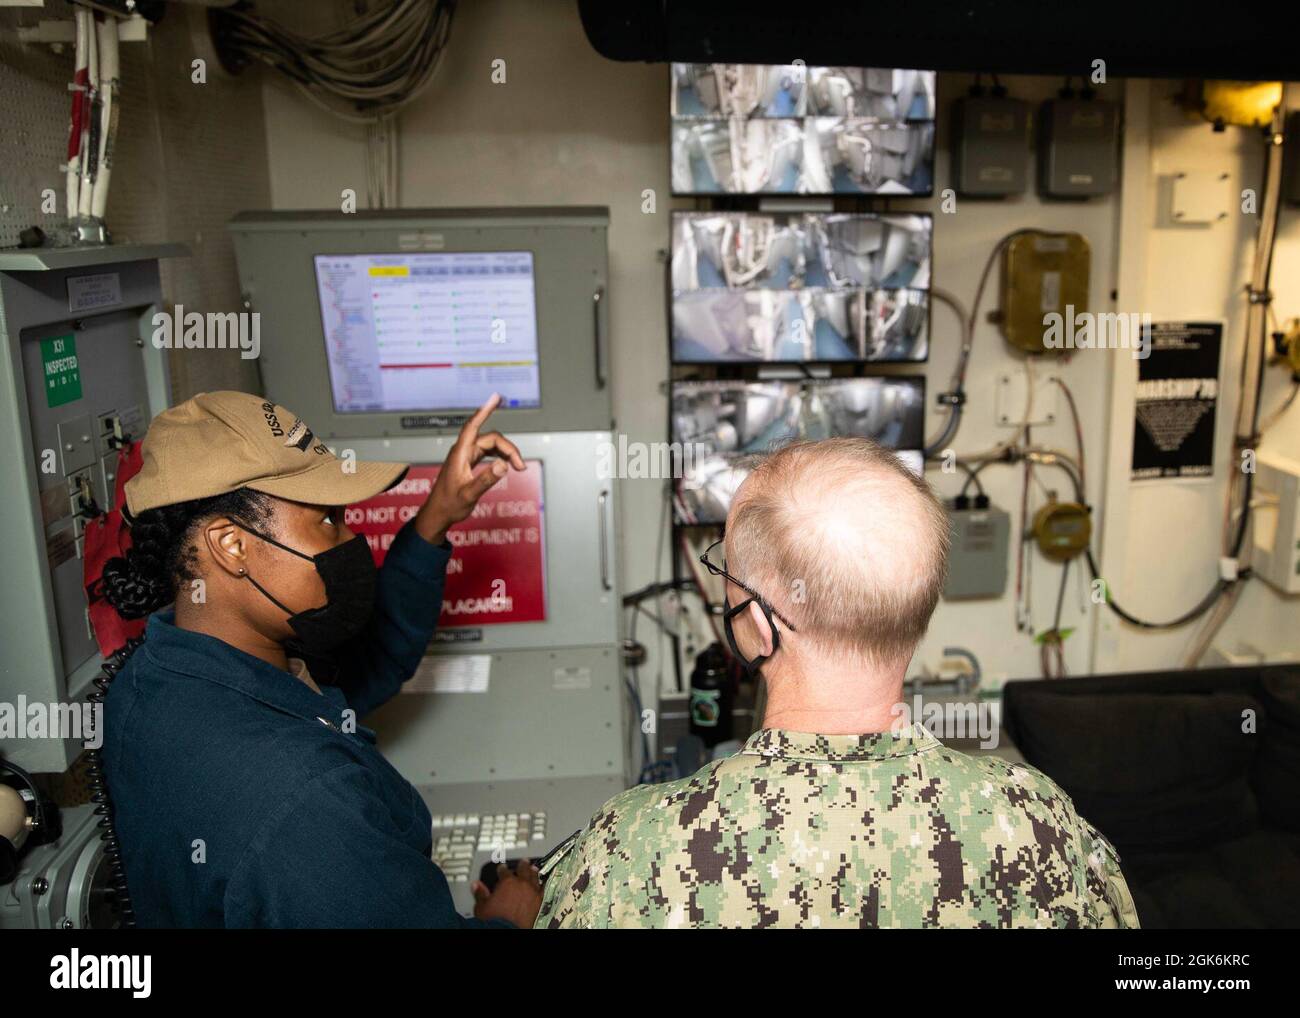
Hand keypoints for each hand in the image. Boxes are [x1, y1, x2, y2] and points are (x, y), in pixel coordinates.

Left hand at [414, 393, 524, 544]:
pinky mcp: (469, 462)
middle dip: (509, 449)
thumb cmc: (449, 505)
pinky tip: (507, 464)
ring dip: (506, 452)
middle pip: (490, 438)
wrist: (438, 514)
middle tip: (520, 467)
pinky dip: (500, 456)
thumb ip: (486, 480)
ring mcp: (466, 456)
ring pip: (490, 444)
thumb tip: (504, 465)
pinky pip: (487, 451)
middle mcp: (463, 451)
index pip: (473, 425)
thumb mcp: (469, 494)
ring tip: (518, 467)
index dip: (485, 410)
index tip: (496, 397)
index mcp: (460, 454)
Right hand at [471, 859, 541, 927]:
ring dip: (533, 872)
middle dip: (522, 865)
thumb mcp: (482, 906)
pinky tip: (542, 884)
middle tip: (523, 862)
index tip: (502, 868)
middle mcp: (520, 884)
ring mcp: (531, 891)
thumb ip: (480, 893)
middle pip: (522, 869)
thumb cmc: (495, 920)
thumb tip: (476, 885)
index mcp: (506, 882)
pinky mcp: (539, 901)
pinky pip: (542, 889)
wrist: (507, 931)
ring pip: (534, 877)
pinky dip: (542, 885)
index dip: (502, 869)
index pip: (504, 871)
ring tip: (533, 868)